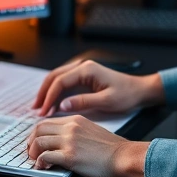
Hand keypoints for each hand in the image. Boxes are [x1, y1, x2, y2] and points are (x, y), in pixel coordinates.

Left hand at [26, 115, 147, 176]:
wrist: (124, 157)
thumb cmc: (112, 149)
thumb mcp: (92, 131)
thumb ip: (77, 132)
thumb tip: (62, 141)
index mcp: (75, 120)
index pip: (47, 122)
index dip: (37, 133)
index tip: (36, 142)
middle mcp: (70, 128)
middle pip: (39, 129)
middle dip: (31, 141)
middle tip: (31, 152)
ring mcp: (69, 141)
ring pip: (39, 142)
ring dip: (33, 153)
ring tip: (36, 161)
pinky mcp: (69, 156)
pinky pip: (45, 157)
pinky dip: (40, 163)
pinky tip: (43, 167)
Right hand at [32, 60, 163, 116]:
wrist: (140, 90)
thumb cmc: (127, 95)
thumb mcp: (106, 101)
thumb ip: (83, 102)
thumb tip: (62, 105)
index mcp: (87, 70)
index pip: (61, 81)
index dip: (50, 96)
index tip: (43, 110)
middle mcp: (83, 66)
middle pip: (55, 77)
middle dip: (43, 93)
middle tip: (36, 109)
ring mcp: (83, 70)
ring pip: (58, 78)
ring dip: (48, 92)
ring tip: (40, 108)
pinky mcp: (85, 77)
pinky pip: (65, 82)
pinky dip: (56, 92)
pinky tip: (53, 104)